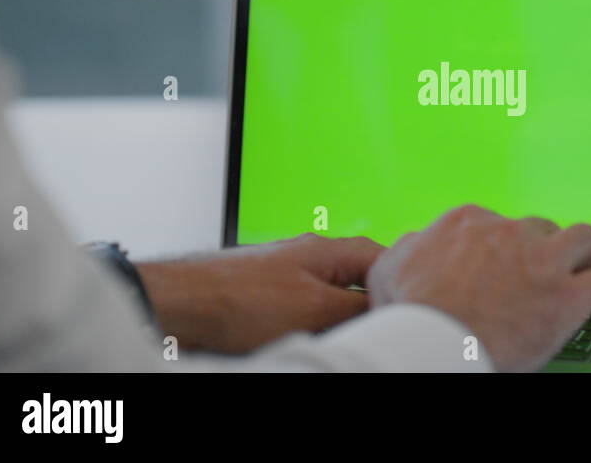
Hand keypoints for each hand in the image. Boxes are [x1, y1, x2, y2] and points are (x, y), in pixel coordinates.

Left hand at [136, 234, 382, 352]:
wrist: (180, 308)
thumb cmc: (238, 299)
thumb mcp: (317, 309)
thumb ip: (359, 308)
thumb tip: (390, 312)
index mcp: (328, 249)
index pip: (383, 258)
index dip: (401, 284)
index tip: (411, 309)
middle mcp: (309, 258)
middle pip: (357, 283)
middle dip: (366, 310)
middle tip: (372, 333)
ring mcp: (287, 278)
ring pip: (330, 302)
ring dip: (336, 323)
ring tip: (334, 339)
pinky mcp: (266, 300)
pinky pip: (303, 314)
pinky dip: (310, 329)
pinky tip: (306, 342)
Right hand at [366, 205, 590, 371]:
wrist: (434, 340)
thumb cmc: (409, 311)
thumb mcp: (390, 268)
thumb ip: (409, 247)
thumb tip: (414, 241)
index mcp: (469, 222)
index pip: (495, 221)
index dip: (501, 244)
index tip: (501, 260)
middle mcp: (510, 232)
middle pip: (539, 227)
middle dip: (541, 247)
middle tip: (540, 269)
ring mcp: (543, 261)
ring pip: (582, 238)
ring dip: (585, 253)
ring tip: (586, 265)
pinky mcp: (568, 296)